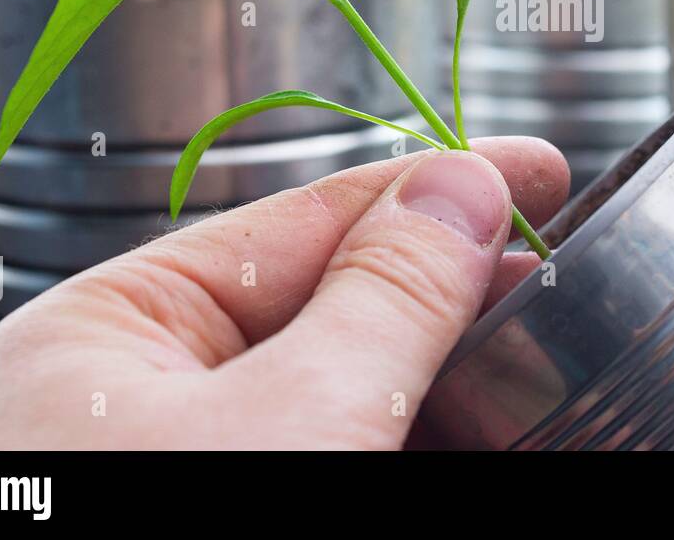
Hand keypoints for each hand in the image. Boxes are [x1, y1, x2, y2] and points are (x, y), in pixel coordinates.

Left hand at [0, 138, 568, 449]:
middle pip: (332, 303)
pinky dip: (431, 435)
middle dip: (451, 283)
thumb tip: (461, 187)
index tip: (533, 168)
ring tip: (549, 348)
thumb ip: (385, 297)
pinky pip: (356, 450)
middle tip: (560, 267)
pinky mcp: (257, 510)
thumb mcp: (294, 423)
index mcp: (114, 339)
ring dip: (456, 372)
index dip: (427, 184)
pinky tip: (502, 425)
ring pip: (357, 391)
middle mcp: (150, 403)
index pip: (295, 222)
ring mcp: (208, 472)